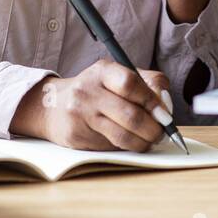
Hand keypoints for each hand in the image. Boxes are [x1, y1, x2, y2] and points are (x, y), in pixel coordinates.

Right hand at [10, 60, 172, 151]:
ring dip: (143, 142)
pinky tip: (127, 142)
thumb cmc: (95, 91)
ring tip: (149, 140)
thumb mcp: (116, 76)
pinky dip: (125, 147)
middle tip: (161, 133)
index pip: (131, 83)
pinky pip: (110, 146)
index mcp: (102, 71)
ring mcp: (80, 114)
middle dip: (154, 129)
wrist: (52, 105)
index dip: (153, 101)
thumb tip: (166, 106)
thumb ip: (146, 84)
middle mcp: (88, 90)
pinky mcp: (76, 135)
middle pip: (131, 115)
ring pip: (123, 136)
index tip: (165, 114)